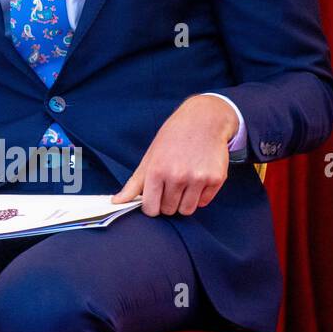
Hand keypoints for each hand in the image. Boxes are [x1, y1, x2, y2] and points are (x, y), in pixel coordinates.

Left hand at [111, 94, 236, 215]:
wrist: (203, 121)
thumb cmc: (172, 139)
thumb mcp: (149, 158)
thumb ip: (134, 184)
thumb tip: (116, 202)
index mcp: (156, 171)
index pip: (150, 208)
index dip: (151, 207)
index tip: (153, 199)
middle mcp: (177, 176)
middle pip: (169, 210)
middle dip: (167, 202)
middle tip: (170, 185)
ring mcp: (198, 178)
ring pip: (187, 210)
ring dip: (183, 202)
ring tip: (182, 184)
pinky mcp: (216, 179)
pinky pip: (204, 203)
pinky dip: (199, 196)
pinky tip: (196, 179)